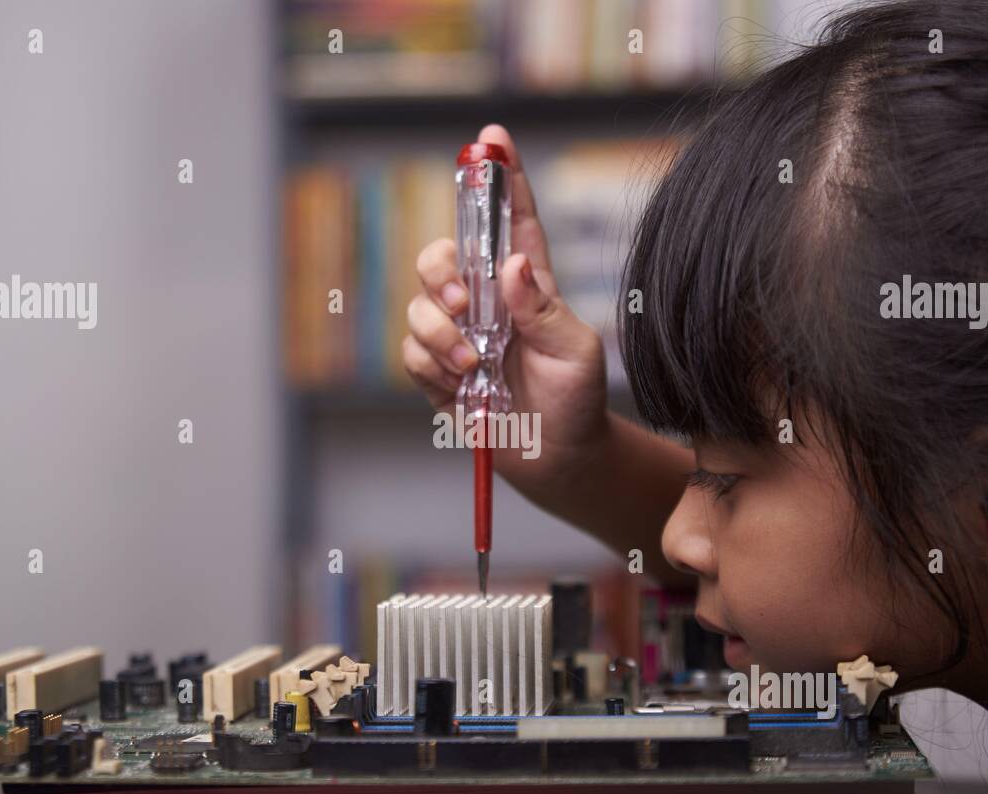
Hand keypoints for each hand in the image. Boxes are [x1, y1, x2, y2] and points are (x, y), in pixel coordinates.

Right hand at [402, 124, 609, 490]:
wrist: (556, 458)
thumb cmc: (576, 400)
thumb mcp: (575, 351)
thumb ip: (543, 309)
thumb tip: (510, 267)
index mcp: (527, 283)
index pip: (512, 220)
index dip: (500, 177)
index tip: (490, 139)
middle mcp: (487, 302)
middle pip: (442, 254)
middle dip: (440, 269)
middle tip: (462, 300)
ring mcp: (457, 336)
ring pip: (418, 304)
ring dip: (439, 332)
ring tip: (472, 364)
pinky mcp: (436, 373)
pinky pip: (411, 352)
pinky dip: (431, 365)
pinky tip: (461, 385)